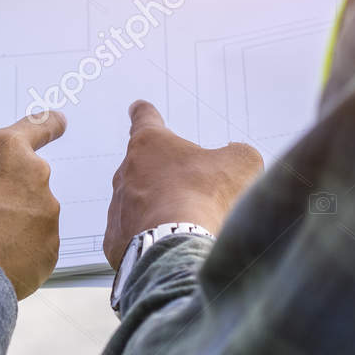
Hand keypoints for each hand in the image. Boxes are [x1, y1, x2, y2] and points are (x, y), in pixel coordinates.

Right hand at [0, 112, 66, 299]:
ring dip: (17, 232)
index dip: (50, 125)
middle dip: (15, 202)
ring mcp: (48, 210)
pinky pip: (38, 250)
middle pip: (31, 186)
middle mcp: (35, 173)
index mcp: (7, 150)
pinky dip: (22, 257)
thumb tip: (0, 196)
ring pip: (34, 221)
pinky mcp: (53, 246)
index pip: (39, 126)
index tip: (59, 122)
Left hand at [103, 100, 262, 267]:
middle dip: (166, 177)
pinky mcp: (114, 239)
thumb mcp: (240, 163)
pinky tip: (169, 245)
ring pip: (138, 203)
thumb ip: (238, 153)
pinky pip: (133, 235)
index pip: (144, 118)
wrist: (177, 245)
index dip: (145, 113)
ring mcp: (118, 206)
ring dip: (158, 209)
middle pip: (144, 167)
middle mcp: (126, 171)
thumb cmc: (205, 198)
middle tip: (191, 192)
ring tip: (184, 224)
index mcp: (150, 143)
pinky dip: (150, 239)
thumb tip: (235, 156)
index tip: (139, 109)